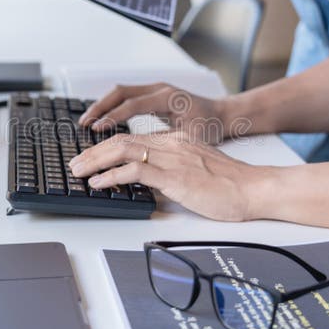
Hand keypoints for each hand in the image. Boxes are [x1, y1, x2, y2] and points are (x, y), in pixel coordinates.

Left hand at [69, 132, 263, 221]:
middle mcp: (171, 144)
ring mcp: (171, 158)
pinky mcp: (174, 176)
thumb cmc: (230, 186)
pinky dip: (111, 175)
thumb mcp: (195, 173)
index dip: (107, 147)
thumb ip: (172, 173)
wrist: (253, 189)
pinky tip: (99, 182)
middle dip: (93, 152)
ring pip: (122, 151)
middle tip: (75, 163)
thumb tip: (149, 185)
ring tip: (78, 171)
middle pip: (122, 141)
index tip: (91, 157)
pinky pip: (134, 170)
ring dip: (95, 161)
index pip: (133, 139)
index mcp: (176, 141)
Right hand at [79, 83, 226, 143]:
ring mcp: (155, 89)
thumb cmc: (211, 127)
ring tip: (87, 123)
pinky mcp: (153, 94)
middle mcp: (160, 88)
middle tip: (84, 124)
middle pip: (121, 92)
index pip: (134, 104)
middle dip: (100, 107)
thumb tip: (142, 156)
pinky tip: (102, 121)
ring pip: (121, 92)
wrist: (224, 115)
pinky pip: (126, 96)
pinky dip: (112, 107)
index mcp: (169, 97)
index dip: (114, 116)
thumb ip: (166, 143)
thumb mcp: (190, 138)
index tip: (97, 128)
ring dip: (102, 106)